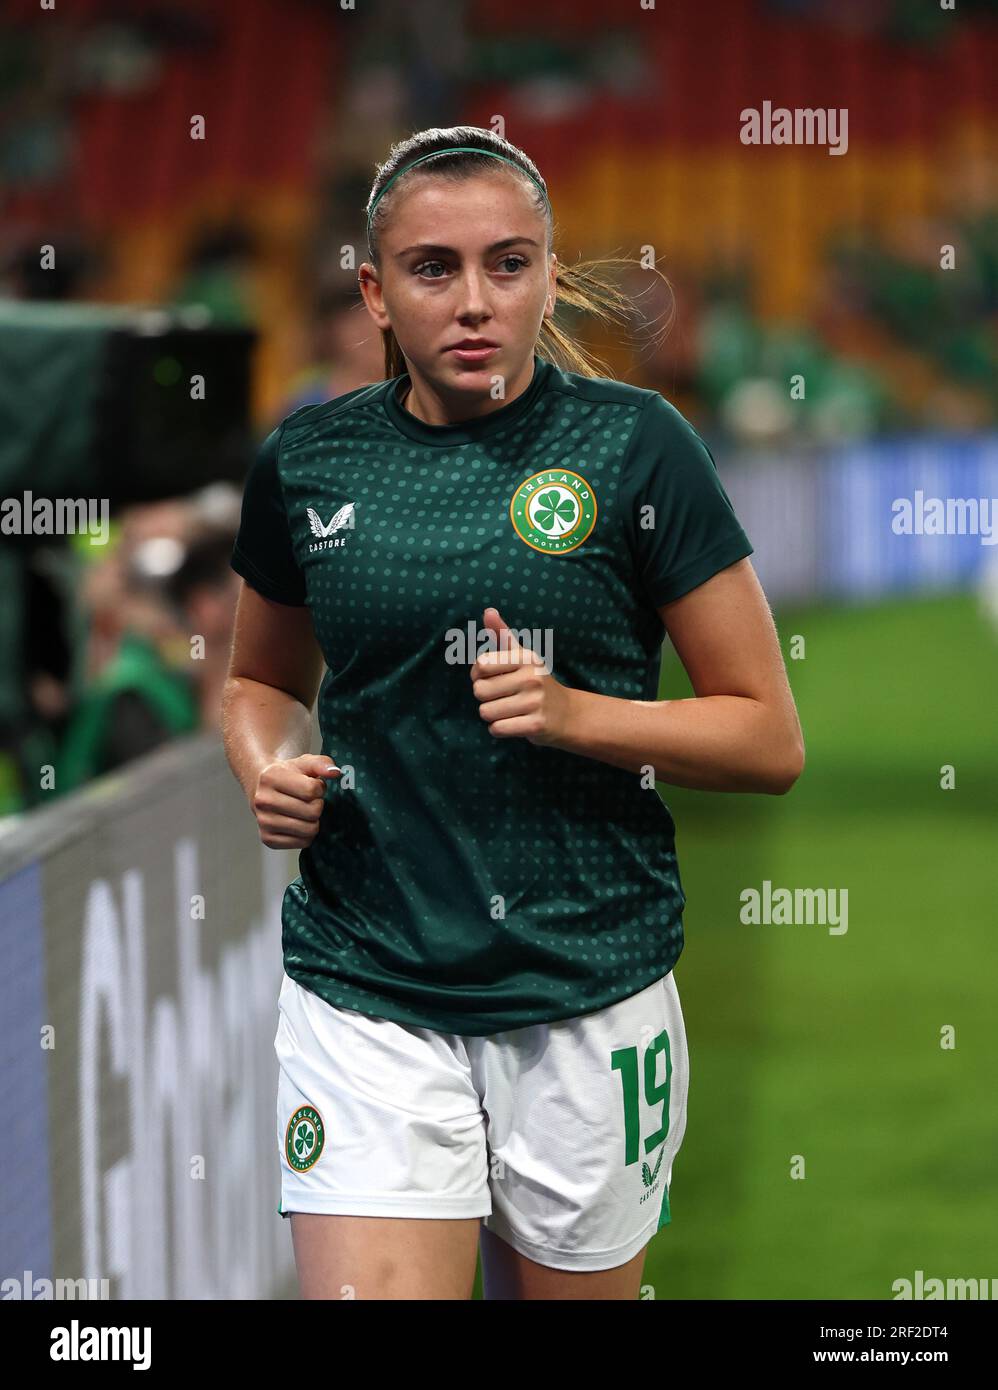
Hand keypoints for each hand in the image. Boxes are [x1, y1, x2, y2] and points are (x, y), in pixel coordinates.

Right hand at [251, 752, 339, 848]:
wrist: (262, 788)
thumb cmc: (287, 775)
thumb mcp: (304, 763)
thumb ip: (322, 763)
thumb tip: (334, 772)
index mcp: (271, 778)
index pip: (311, 790)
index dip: (320, 789)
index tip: (314, 787)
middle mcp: (264, 801)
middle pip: (312, 812)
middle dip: (318, 805)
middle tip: (310, 801)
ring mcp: (264, 821)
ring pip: (309, 830)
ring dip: (314, 821)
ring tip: (306, 811)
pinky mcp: (267, 839)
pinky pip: (302, 843)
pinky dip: (307, 835)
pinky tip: (300, 823)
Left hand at [470, 607, 572, 744]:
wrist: (566, 714)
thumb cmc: (535, 682)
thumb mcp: (522, 656)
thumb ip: (501, 634)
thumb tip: (488, 611)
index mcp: (525, 658)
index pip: (481, 665)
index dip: (478, 675)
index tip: (491, 677)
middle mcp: (531, 677)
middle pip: (479, 691)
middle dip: (486, 698)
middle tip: (504, 697)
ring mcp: (535, 702)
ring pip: (486, 712)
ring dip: (493, 715)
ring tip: (510, 710)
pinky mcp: (535, 725)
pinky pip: (497, 729)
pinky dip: (499, 729)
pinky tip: (514, 723)